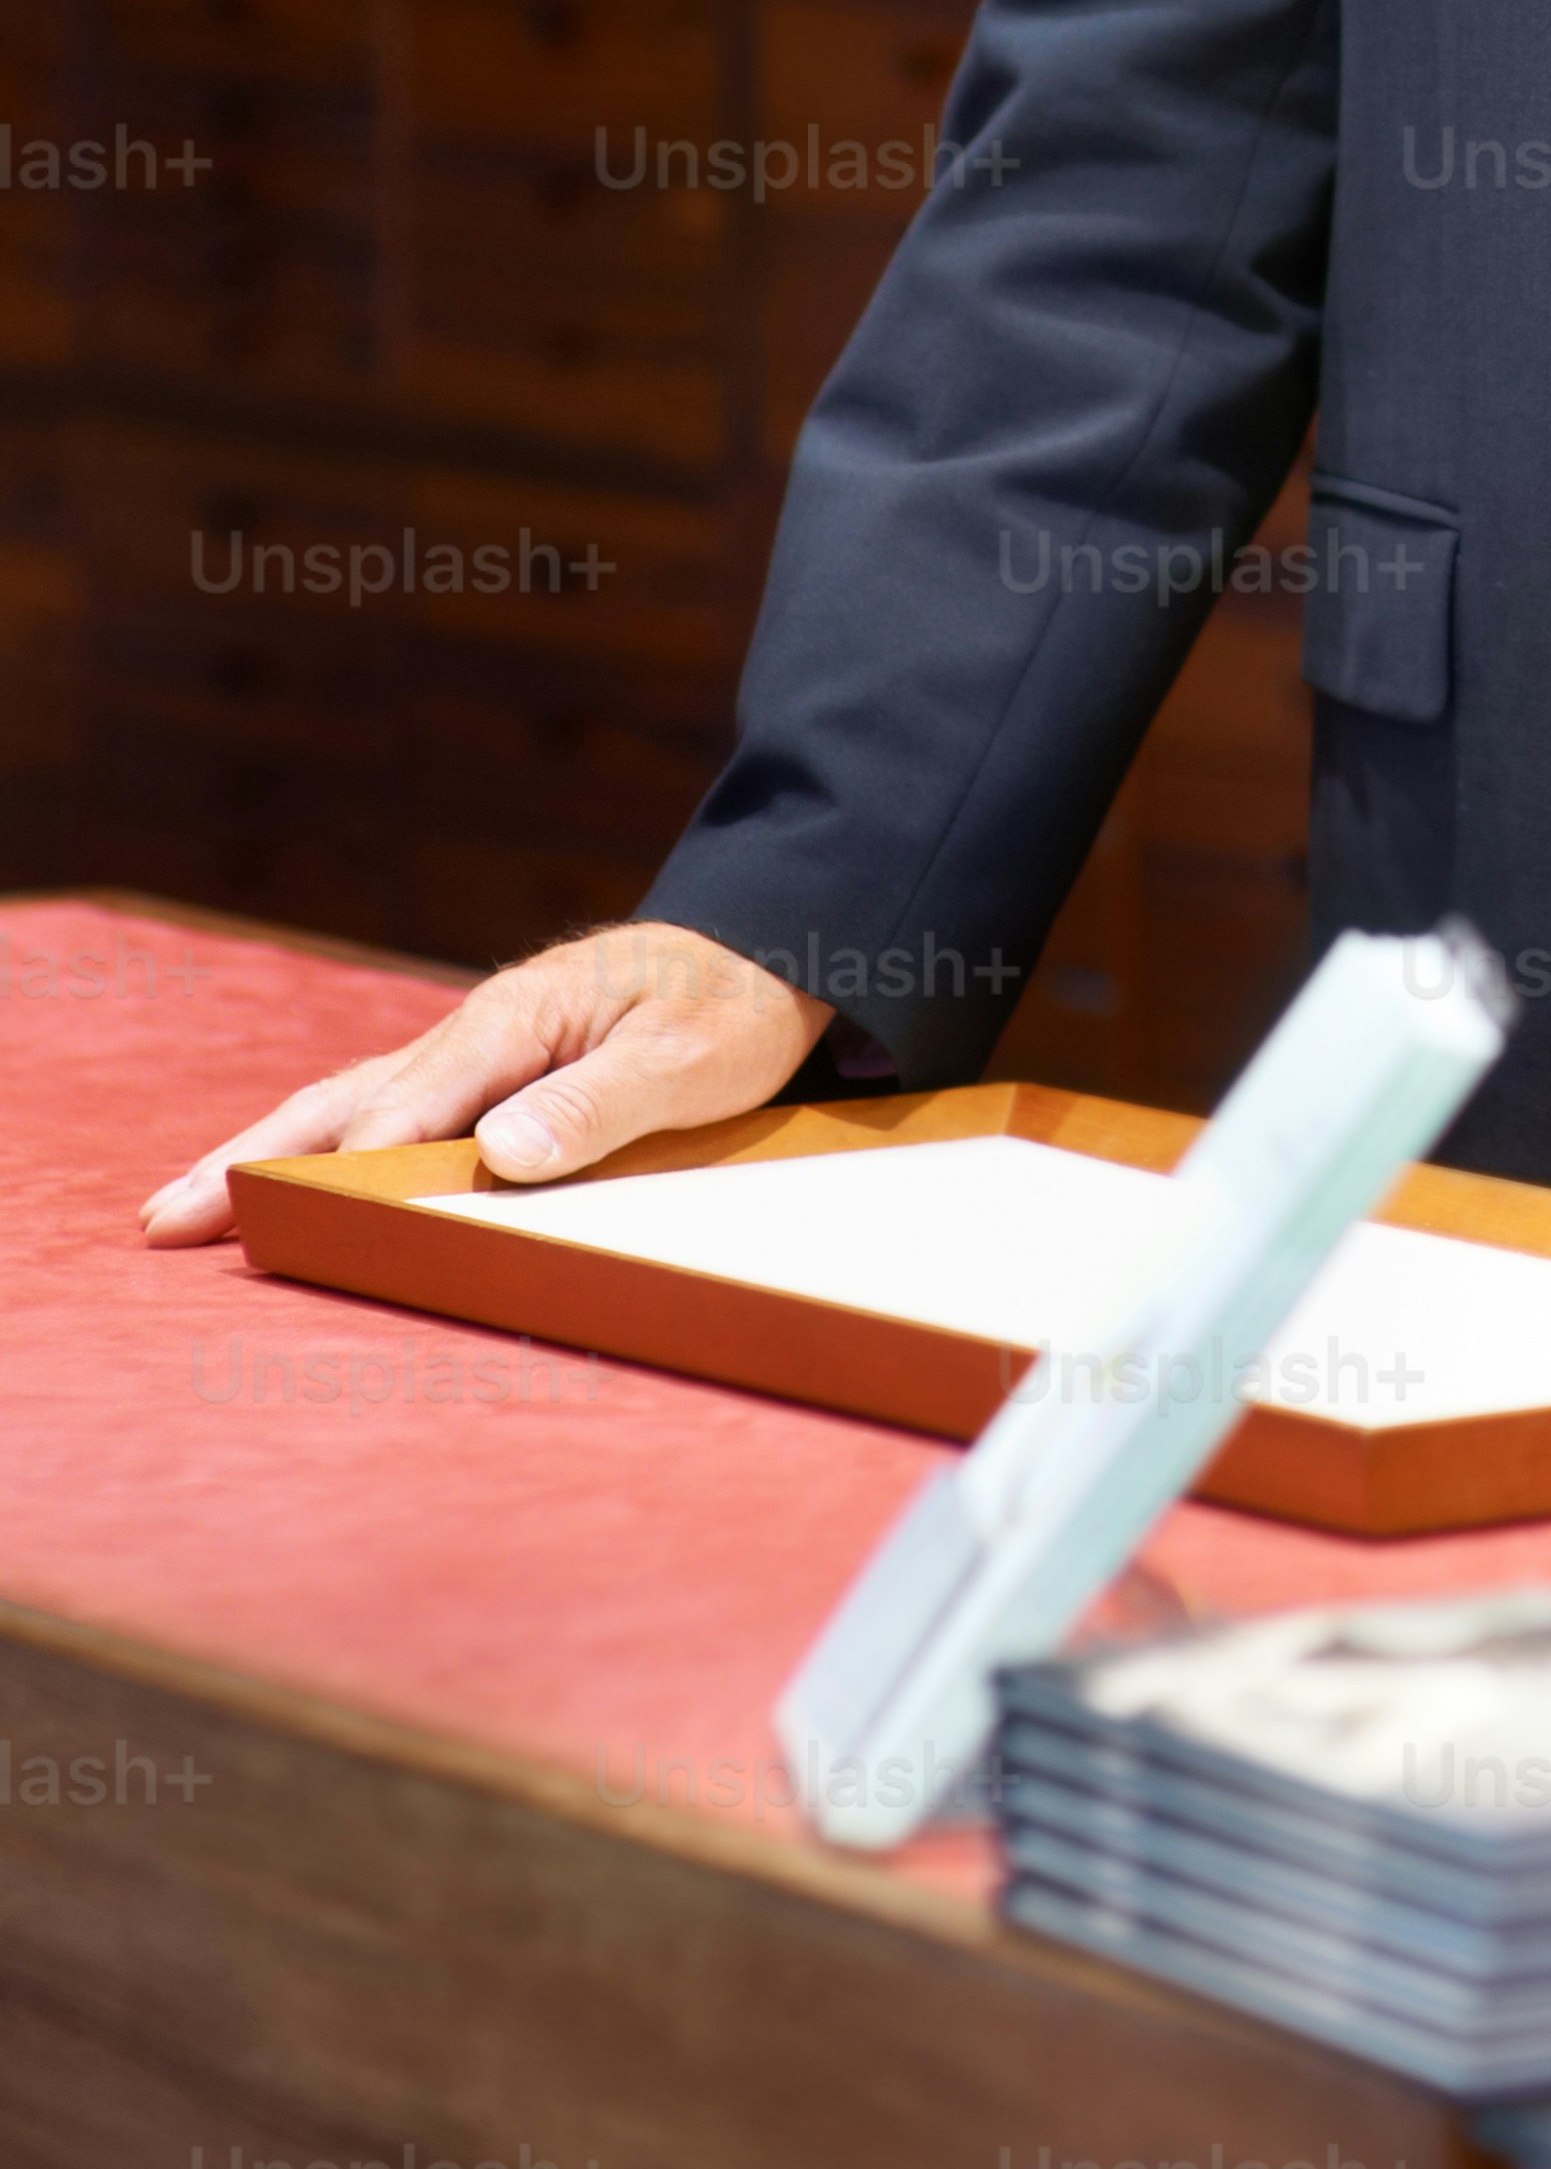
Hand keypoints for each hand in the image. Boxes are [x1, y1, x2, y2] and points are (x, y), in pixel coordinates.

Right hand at [141, 922, 828, 1246]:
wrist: (770, 949)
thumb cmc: (733, 1008)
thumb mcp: (687, 1061)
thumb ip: (599, 1104)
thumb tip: (500, 1153)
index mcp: (515, 1021)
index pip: (412, 1106)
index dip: (352, 1168)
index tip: (289, 1219)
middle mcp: (479, 1029)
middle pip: (346, 1099)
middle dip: (253, 1158)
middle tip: (163, 1218)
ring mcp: (478, 1048)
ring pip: (353, 1101)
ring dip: (267, 1152)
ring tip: (182, 1205)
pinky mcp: (491, 1069)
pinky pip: (389, 1107)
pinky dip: (324, 1142)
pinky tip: (288, 1175)